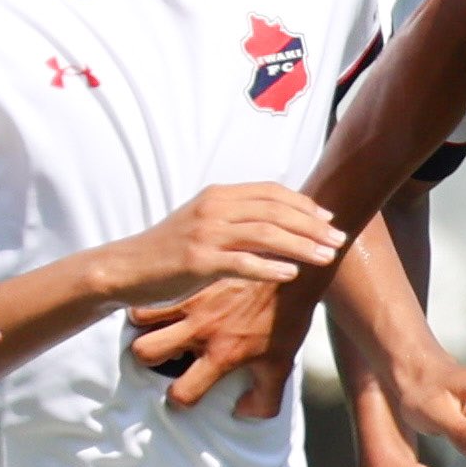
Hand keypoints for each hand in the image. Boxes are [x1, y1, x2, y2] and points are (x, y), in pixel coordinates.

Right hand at [103, 184, 345, 308]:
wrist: (127, 267)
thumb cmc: (172, 248)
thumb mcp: (206, 221)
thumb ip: (239, 216)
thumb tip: (282, 221)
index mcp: (219, 195)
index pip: (272, 192)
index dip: (304, 204)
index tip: (328, 218)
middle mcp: (215, 208)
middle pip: (276, 211)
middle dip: (313, 225)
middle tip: (338, 239)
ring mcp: (206, 233)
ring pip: (266, 234)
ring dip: (302, 245)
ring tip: (327, 257)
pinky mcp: (198, 260)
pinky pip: (243, 262)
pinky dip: (271, 266)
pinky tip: (292, 273)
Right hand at [128, 276, 310, 416]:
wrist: (299, 275)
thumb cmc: (288, 320)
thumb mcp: (282, 364)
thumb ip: (265, 398)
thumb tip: (241, 411)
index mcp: (222, 354)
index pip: (182, 392)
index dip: (181, 399)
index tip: (188, 391)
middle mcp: (202, 329)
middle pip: (144, 352)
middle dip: (148, 358)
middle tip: (165, 353)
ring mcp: (195, 302)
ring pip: (142, 318)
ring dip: (147, 326)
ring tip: (162, 327)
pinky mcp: (196, 280)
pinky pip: (160, 291)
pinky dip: (156, 300)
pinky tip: (169, 304)